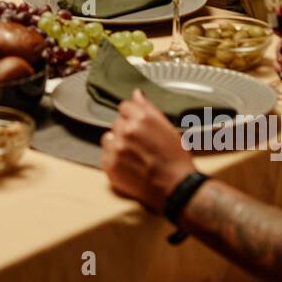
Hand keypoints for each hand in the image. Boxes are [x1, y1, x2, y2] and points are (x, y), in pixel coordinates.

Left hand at [101, 91, 196, 212]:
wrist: (175, 187)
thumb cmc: (175, 159)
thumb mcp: (167, 128)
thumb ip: (148, 109)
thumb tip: (136, 93)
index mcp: (142, 118)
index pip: (125, 107)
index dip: (132, 116)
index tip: (138, 126)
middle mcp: (127, 130)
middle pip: (117, 122)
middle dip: (126, 131)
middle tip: (140, 145)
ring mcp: (116, 148)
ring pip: (108, 138)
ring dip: (117, 144)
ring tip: (133, 156)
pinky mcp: (110, 164)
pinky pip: (105, 154)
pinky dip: (114, 159)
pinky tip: (129, 166)